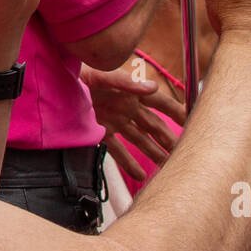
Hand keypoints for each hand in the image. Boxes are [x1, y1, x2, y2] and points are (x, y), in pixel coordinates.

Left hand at [82, 61, 185, 181]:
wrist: (55, 84)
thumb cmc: (81, 74)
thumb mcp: (103, 75)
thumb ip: (127, 82)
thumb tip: (154, 87)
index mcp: (132, 92)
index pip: (160, 103)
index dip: (177, 112)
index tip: (194, 122)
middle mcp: (127, 107)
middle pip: (154, 126)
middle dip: (169, 139)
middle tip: (185, 153)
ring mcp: (116, 121)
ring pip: (141, 140)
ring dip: (154, 153)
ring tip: (168, 167)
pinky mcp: (102, 132)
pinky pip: (119, 150)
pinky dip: (130, 163)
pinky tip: (141, 176)